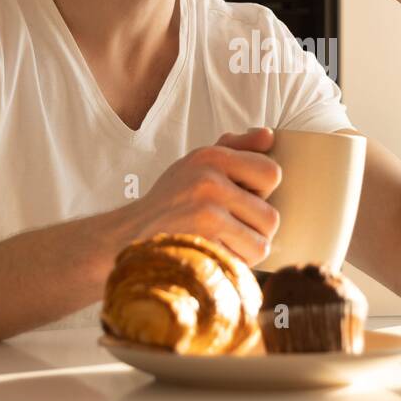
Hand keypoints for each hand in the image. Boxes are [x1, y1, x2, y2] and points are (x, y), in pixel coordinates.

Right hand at [118, 127, 281, 264]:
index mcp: (212, 157)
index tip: (241, 198)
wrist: (128, 234)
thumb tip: (268, 135)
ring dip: (246, 251)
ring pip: (261, 244)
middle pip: (271, 217)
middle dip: (255, 229)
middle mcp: (209, 183)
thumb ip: (235, 147)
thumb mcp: (196, 164)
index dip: (262, 191)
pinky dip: (230, 265)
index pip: (272, 173)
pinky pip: (241, 263)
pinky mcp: (201, 246)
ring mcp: (205, 216)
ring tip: (221, 243)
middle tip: (230, 227)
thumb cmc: (171, 199)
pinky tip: (210, 255)